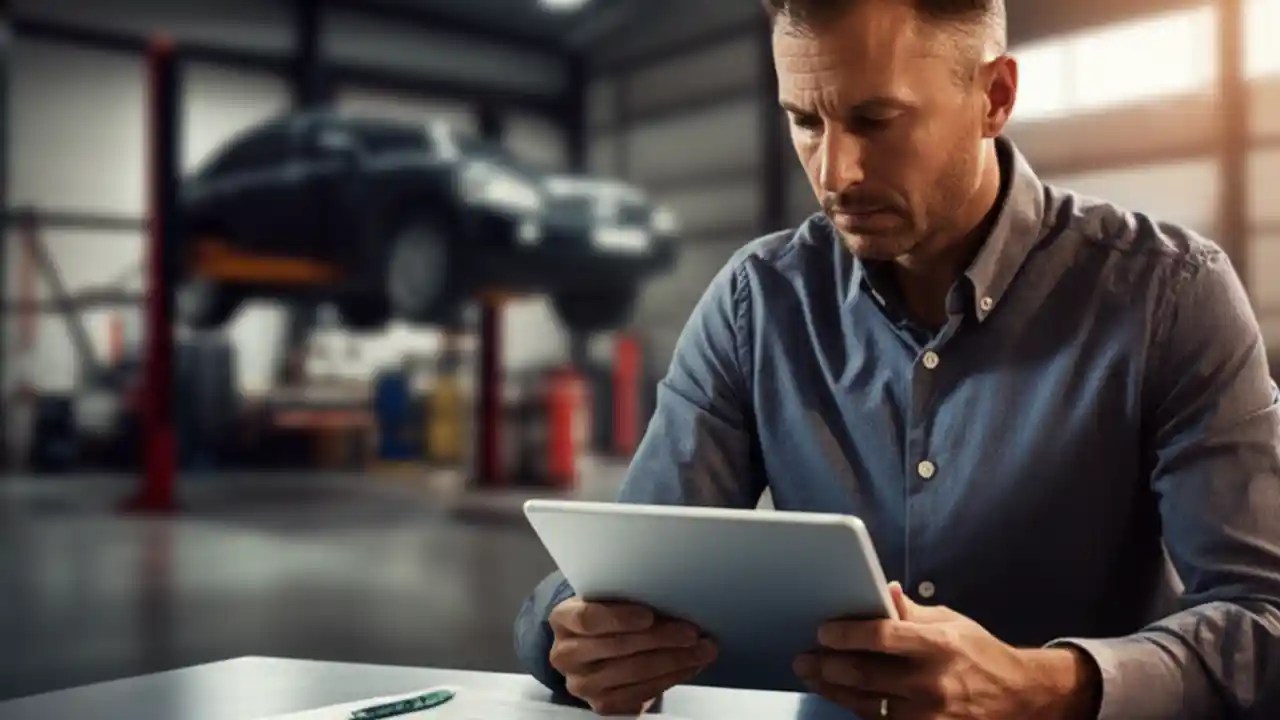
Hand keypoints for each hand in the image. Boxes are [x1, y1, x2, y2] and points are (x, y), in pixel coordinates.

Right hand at [549, 597, 718, 715]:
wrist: (591, 648)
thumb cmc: (605, 614)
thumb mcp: (605, 598)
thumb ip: (627, 596)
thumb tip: (674, 596)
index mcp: (562, 619)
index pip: (588, 619)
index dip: (620, 618)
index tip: (650, 615)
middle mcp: (566, 655)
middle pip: (618, 647)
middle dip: (662, 639)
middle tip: (693, 633)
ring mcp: (582, 684)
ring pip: (634, 673)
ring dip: (675, 661)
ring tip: (702, 650)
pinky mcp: (601, 705)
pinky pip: (641, 693)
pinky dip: (671, 678)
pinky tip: (690, 666)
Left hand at [794, 583, 1100, 719]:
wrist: (1020, 697)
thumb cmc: (979, 653)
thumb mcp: (950, 622)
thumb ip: (911, 611)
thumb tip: (883, 589)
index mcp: (937, 646)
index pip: (881, 636)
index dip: (845, 634)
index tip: (822, 631)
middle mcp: (931, 683)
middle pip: (864, 675)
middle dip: (826, 666)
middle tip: (803, 657)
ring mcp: (928, 715)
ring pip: (865, 705)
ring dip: (833, 690)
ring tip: (813, 676)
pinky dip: (857, 709)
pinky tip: (842, 697)